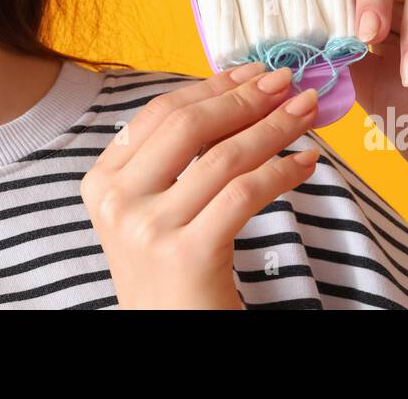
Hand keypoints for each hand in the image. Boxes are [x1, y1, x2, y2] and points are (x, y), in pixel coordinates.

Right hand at [81, 63, 320, 307]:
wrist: (171, 337)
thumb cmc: (170, 274)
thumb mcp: (152, 211)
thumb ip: (174, 161)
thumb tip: (236, 94)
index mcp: (102, 183)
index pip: (159, 114)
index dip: (209, 87)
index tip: (251, 71)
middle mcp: (117, 203)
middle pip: (188, 126)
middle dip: (244, 98)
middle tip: (285, 81)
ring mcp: (149, 229)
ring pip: (223, 156)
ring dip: (273, 127)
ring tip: (305, 112)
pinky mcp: (189, 255)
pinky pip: (245, 194)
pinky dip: (282, 173)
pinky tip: (305, 163)